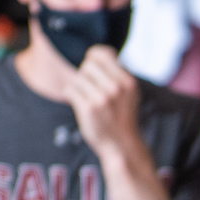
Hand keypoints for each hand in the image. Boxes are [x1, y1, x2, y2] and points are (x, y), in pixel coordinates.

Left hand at [64, 46, 142, 163]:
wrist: (121, 145)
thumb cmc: (121, 116)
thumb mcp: (128, 93)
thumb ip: (116, 73)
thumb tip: (94, 54)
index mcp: (128, 81)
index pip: (102, 53)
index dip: (94, 58)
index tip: (94, 68)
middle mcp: (117, 88)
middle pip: (87, 65)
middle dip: (86, 75)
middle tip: (92, 90)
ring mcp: (103, 98)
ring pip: (78, 78)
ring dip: (79, 87)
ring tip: (89, 100)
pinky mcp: (89, 107)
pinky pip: (70, 89)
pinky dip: (72, 96)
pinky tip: (82, 106)